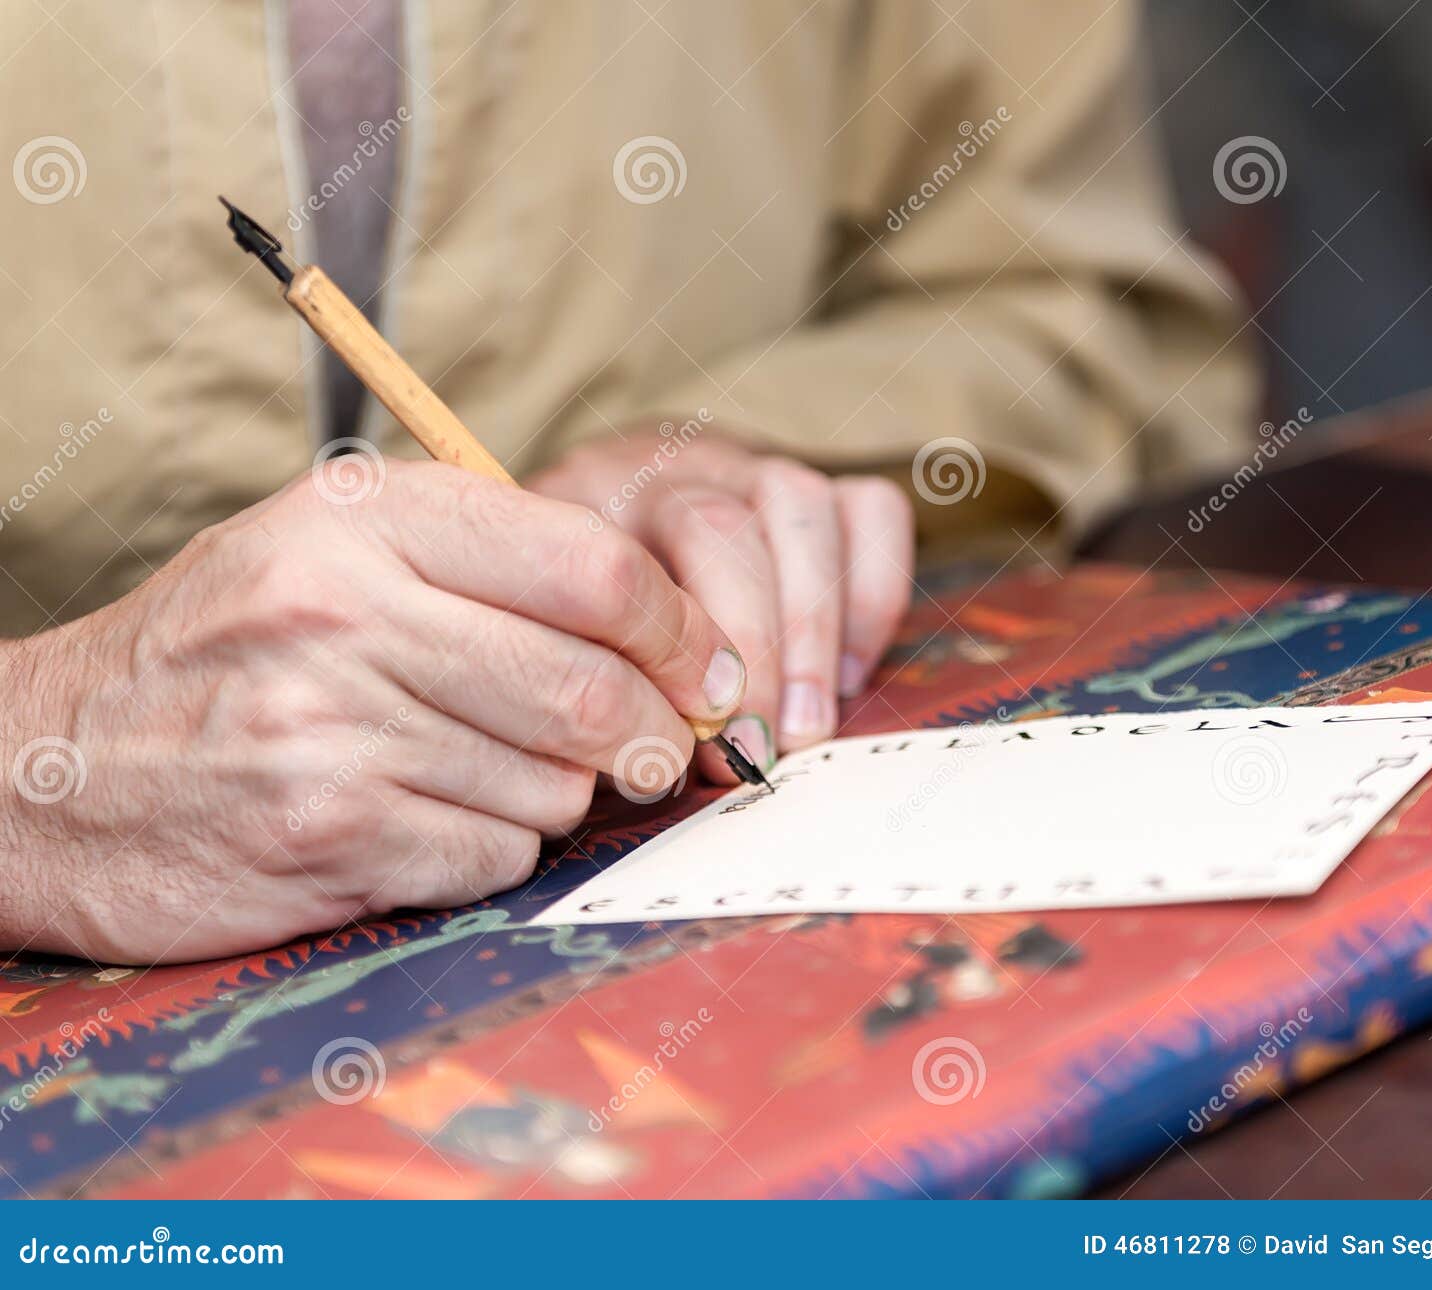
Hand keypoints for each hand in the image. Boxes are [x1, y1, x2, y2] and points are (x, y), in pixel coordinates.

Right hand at [0, 460, 745, 963]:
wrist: (48, 772)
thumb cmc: (221, 652)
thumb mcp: (333, 549)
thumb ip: (490, 566)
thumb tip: (669, 641)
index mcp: (367, 516)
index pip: (595, 569)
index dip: (682, 631)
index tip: (707, 670)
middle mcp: (347, 609)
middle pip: (592, 688)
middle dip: (652, 733)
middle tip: (656, 749)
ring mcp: (331, 726)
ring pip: (553, 782)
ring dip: (552, 793)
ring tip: (474, 768)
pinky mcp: (325, 832)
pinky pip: (494, 852)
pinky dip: (490, 846)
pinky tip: (423, 820)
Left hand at [530, 425, 913, 779]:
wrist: (580, 541)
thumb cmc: (580, 623)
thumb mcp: (562, 644)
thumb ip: (593, 689)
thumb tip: (652, 763)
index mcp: (585, 503)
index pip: (631, 558)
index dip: (675, 657)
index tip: (700, 742)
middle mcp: (667, 469)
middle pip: (721, 527)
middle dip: (752, 651)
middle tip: (756, 746)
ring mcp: (745, 466)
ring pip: (799, 505)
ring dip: (812, 627)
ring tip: (806, 724)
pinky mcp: (814, 488)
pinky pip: (870, 510)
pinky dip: (871, 595)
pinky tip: (847, 674)